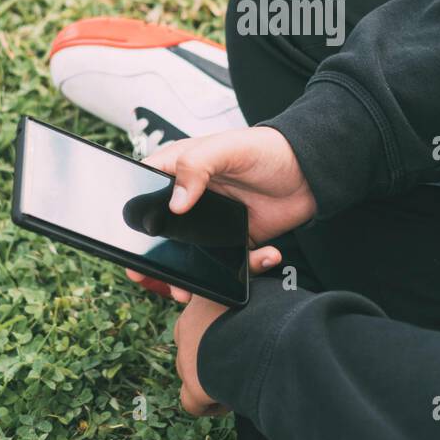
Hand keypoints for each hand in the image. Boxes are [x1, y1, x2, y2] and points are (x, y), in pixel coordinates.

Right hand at [125, 125, 315, 414]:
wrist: (312, 170)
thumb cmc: (267, 148)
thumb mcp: (227, 149)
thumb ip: (197, 167)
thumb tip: (175, 204)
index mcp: (180, 171)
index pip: (143, 194)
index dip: (130, 219)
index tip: (126, 243)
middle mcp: (191, 200)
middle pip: (159, 234)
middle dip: (152, 260)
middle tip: (149, 280)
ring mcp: (212, 223)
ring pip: (188, 257)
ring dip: (187, 276)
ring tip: (188, 291)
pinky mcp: (237, 241)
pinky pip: (228, 265)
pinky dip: (240, 272)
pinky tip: (263, 258)